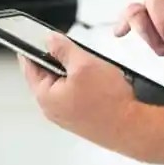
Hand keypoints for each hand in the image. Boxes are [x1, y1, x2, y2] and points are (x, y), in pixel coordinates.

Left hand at [21, 33, 144, 155]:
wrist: (134, 129)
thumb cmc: (110, 103)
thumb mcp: (84, 63)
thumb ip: (63, 48)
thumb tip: (50, 40)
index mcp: (45, 97)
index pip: (29, 65)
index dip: (33, 47)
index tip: (37, 36)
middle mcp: (53, 109)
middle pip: (47, 74)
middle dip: (59, 59)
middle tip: (74, 51)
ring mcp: (67, 115)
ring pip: (64, 83)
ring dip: (75, 71)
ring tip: (93, 69)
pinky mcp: (81, 118)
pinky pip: (76, 94)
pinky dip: (84, 84)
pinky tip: (100, 82)